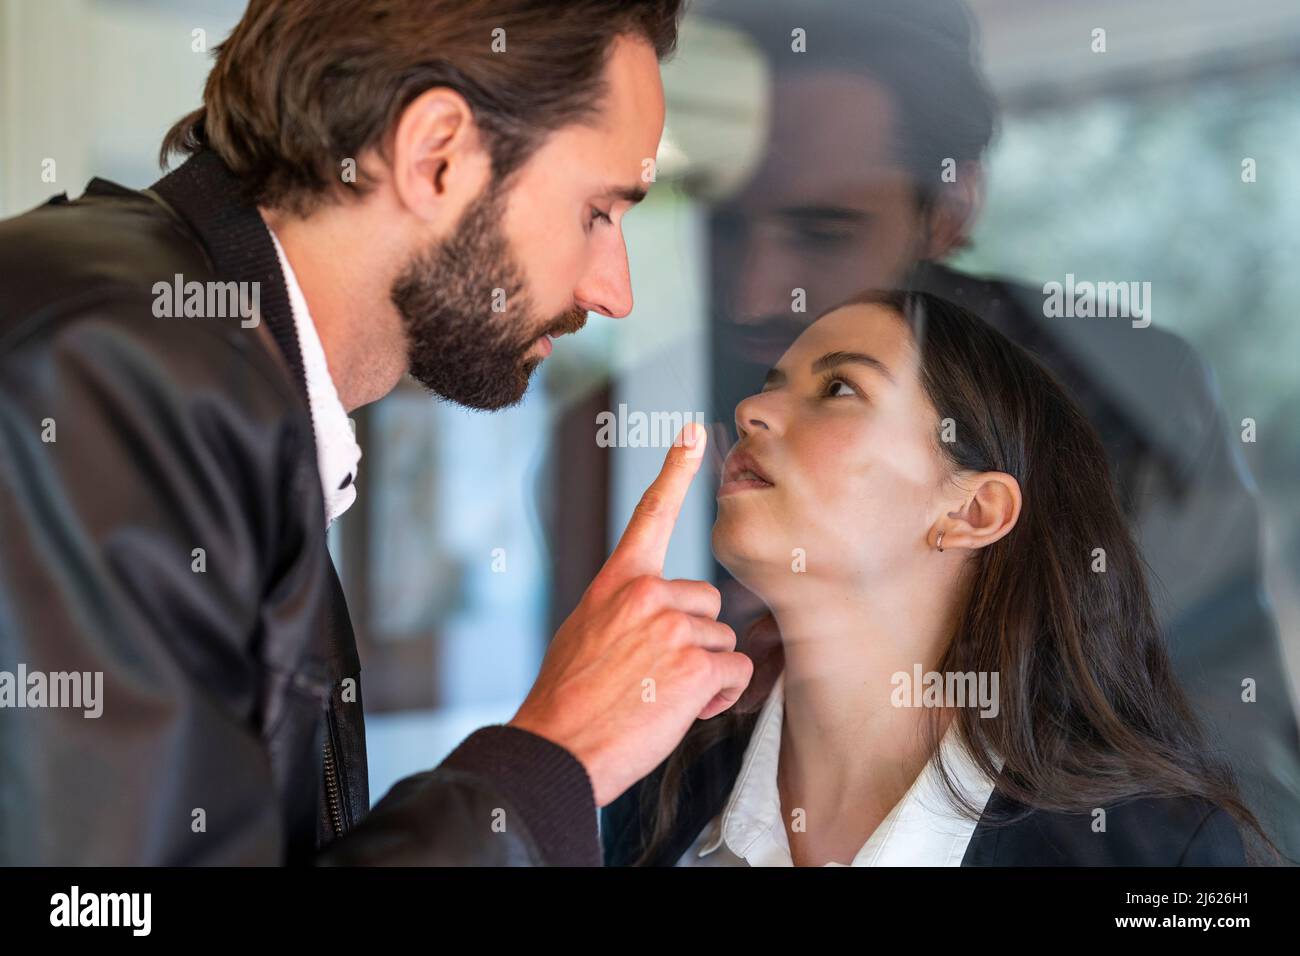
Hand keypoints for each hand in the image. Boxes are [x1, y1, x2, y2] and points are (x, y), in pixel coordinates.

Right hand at [509, 423, 752, 806]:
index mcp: (618, 582)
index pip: (651, 514)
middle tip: (657, 675)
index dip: (675, 469)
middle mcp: (648, 594)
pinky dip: (719, 697)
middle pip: (708, 603)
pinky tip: (682, 710)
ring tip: (660, 698)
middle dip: (695, 640)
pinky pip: (735, 672)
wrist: (557, 747)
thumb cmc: (569, 700)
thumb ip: (626, 611)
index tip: (692, 431)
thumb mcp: (586, 632)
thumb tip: (660, 619)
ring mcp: (673, 627)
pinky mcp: (695, 665)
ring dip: (705, 674)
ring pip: (722, 642)